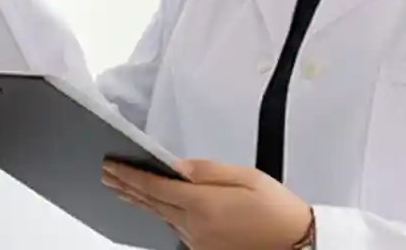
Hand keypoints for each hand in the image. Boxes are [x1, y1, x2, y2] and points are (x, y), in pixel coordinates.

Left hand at [102, 160, 312, 249]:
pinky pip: (177, 230)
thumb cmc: (277, 210)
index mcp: (203, 206)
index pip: (155, 187)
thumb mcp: (245, 177)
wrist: (299, 244)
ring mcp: (198, 243)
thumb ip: (206, 170)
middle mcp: (195, 228)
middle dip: (126, 186)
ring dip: (140, 201)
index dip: (130, 174)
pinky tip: (153, 207)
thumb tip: (176, 165)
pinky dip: (162, 215)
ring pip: (162, 217)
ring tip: (121, 187)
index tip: (111, 164)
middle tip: (106, 173)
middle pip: (151, 204)